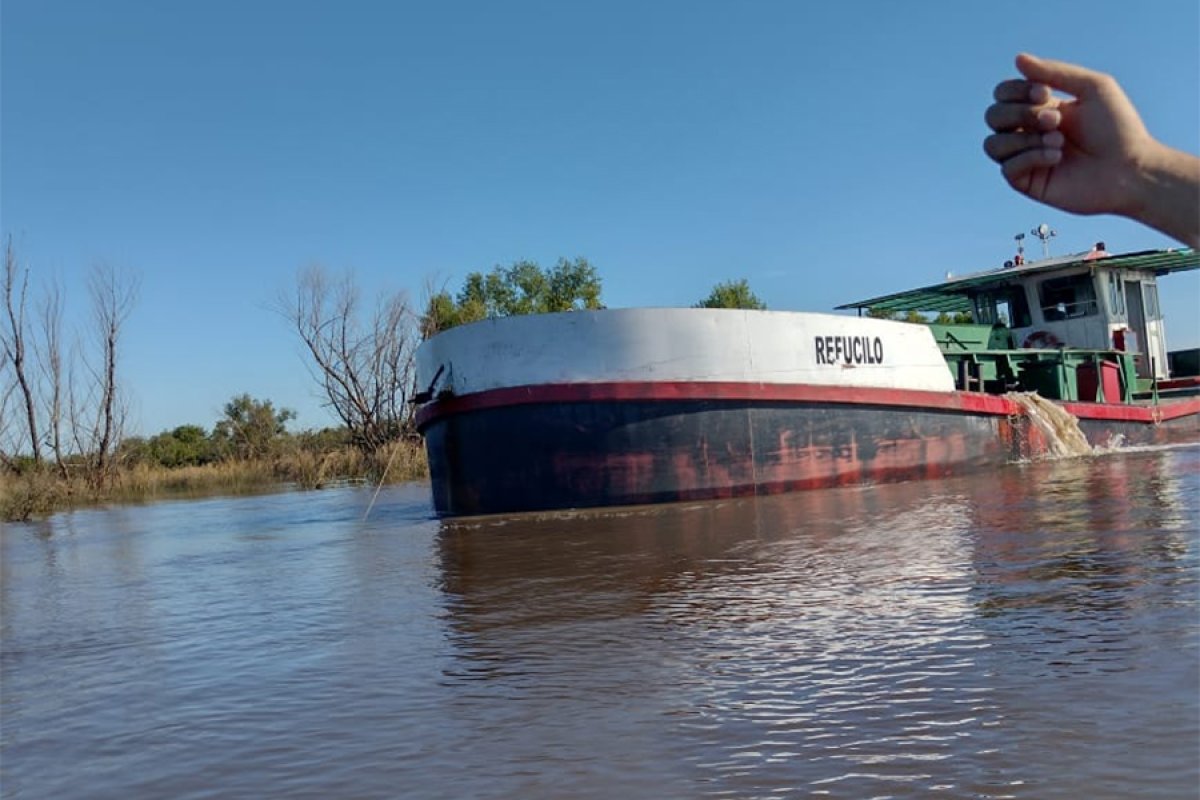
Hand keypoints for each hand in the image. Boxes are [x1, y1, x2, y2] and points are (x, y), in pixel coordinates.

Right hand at [984, 53, 1151, 216]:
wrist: (1130, 170)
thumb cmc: (1117, 128)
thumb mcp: (1092, 87)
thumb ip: (1054, 72)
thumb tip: (1018, 59)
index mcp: (1040, 108)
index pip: (1003, 94)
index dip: (1016, 90)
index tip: (1046, 93)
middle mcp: (1028, 132)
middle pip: (993, 116)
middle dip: (1020, 114)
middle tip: (1054, 120)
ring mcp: (1025, 158)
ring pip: (993, 144)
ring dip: (1025, 138)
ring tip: (1058, 141)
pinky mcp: (1026, 183)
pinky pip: (1007, 168)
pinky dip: (1031, 157)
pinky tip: (1057, 157)